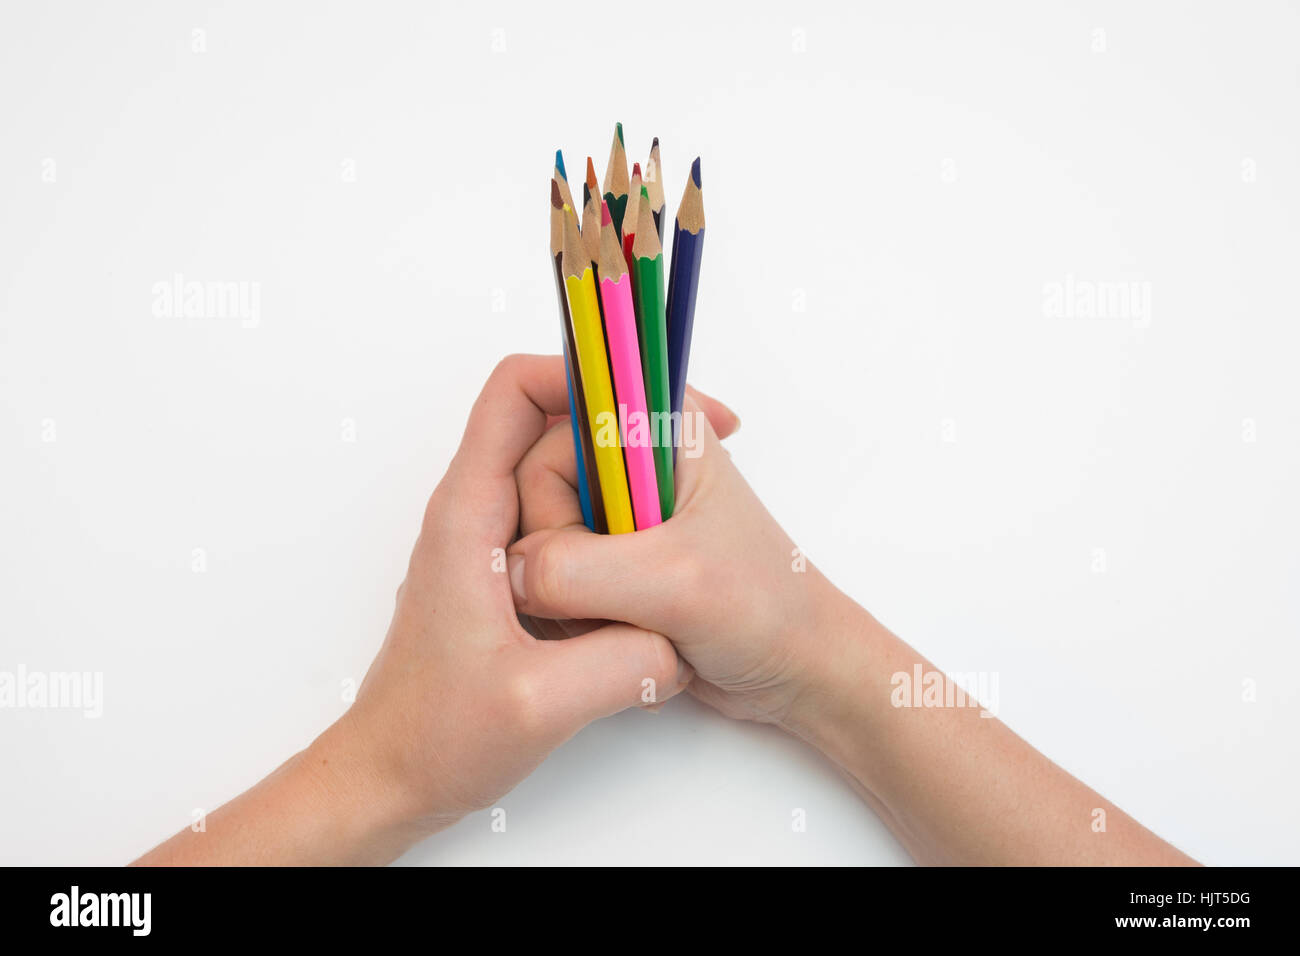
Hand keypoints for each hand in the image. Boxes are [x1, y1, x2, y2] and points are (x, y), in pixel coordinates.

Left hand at [137, 355, 698, 864]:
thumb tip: (678, 635)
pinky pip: (573, 528)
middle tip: (677, 490)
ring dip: (621, 499)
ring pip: (570, 481)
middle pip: (556, 430)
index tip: (652, 405)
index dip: (589, 376)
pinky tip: (642, 586)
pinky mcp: (516, 576)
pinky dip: (613, 538)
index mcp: (469, 514)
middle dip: (621, 446)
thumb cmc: (434, 736)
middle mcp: (479, 514)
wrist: (392, 778)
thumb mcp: (540, 704)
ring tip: (665, 547)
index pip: (519, 390)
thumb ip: (620, 661)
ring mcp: (497, 544)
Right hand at [506, 387, 853, 729]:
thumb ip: (581, 568)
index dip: (547, 476)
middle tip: (609, 596)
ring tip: (623, 623)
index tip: (574, 540)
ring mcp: (614, 515)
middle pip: (532, 483)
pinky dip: (569, 614)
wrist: (794, 669)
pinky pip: (549, 579)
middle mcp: (628, 462)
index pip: (554, 414)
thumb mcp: (673, 583)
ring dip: (562, 593)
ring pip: (534, 538)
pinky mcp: (605, 563)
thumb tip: (509, 572)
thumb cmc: (765, 609)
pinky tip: (614, 638)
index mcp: (654, 427)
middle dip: (555, 551)